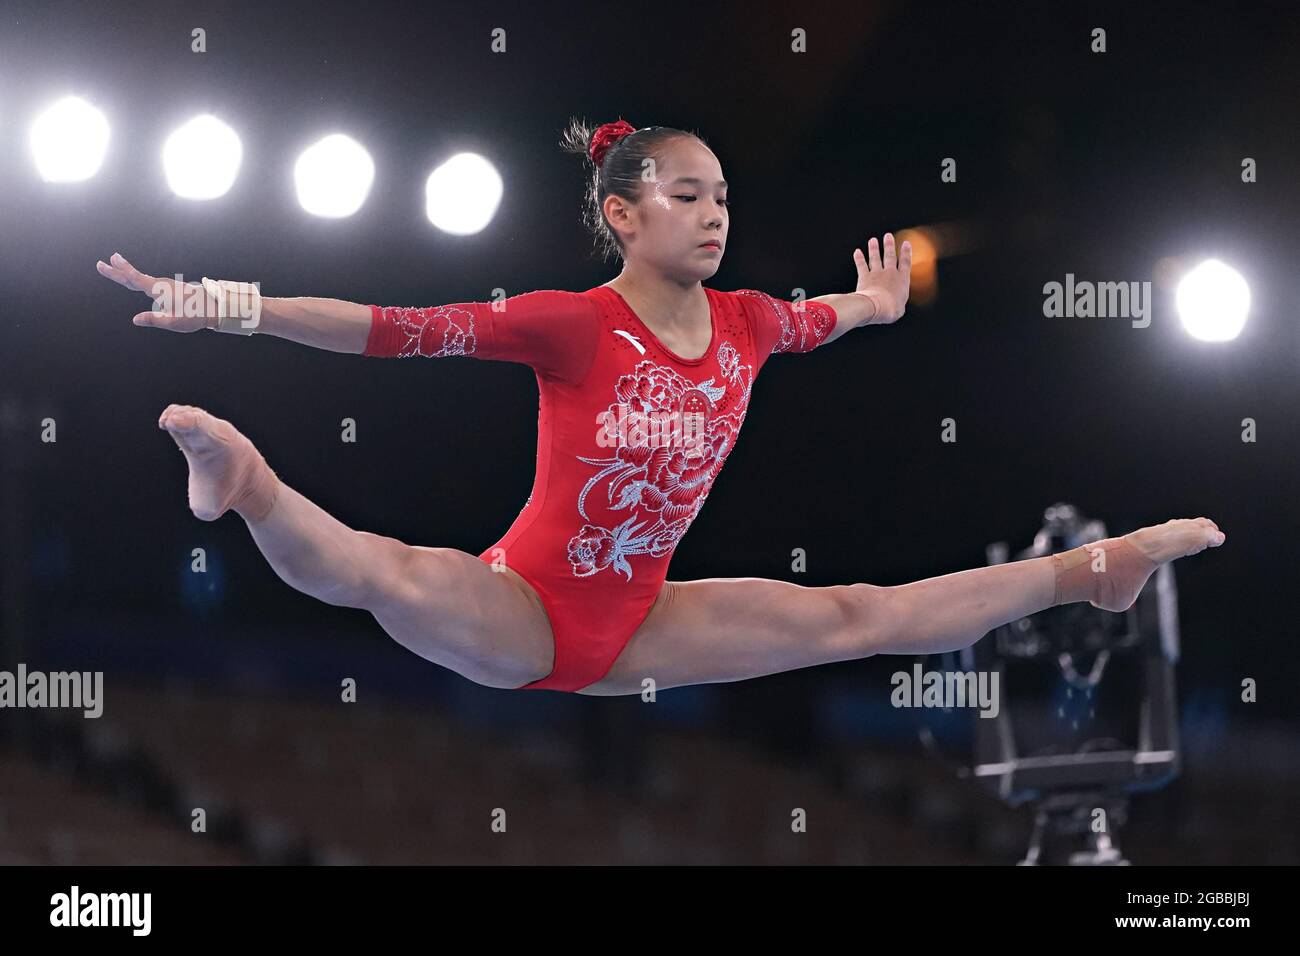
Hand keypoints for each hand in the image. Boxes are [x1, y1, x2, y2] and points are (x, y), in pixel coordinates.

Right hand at [96, 252, 214, 331]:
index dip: (120, 271)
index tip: (108, 260)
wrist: (214, 307)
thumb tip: (135, 319)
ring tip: (114, 265)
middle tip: (101, 263)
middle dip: (117, 270)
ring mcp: (165, 285)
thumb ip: (154, 319)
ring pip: (141, 278)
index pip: (134, 279)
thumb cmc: (195, 315)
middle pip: (134, 276)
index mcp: (159, 290)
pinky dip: (137, 279)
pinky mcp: (168, 289)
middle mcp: (160, 284)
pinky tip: (135, 281)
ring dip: (126, 272)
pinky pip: (148, 282)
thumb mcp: (174, 321)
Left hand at [852, 233, 911, 323]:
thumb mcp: (899, 309)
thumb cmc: (890, 310)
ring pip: (875, 258)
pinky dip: (859, 258)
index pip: (906, 263)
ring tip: (873, 240)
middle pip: (890, 256)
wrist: (876, 306)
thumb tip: (896, 307)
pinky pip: (861, 265)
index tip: (906, 243)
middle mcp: (890, 274)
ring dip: (874, 248)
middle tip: (888, 236)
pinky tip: (857, 252)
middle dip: (889, 245)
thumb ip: (898, 304)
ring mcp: (877, 274)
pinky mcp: (864, 277)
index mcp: (902, 280)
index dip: (906, 252)